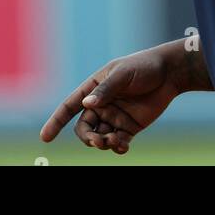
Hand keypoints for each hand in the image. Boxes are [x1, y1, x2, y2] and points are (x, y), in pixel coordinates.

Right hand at [39, 43, 184, 154]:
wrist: (170, 73)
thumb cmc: (144, 67)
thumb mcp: (123, 74)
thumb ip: (105, 90)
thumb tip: (86, 106)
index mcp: (94, 88)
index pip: (69, 106)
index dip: (56, 121)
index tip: (45, 138)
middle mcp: (101, 105)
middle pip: (83, 128)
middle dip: (87, 138)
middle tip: (97, 142)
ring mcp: (114, 117)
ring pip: (99, 137)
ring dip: (102, 143)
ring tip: (115, 141)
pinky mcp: (129, 127)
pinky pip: (117, 143)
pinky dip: (117, 147)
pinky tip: (122, 146)